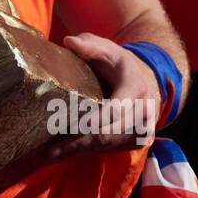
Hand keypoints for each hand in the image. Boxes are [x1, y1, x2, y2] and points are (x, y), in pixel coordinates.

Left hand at [48, 32, 159, 158]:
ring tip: (50, 155)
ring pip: (108, 145)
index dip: (101, 118)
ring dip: (80, 151)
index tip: (82, 125)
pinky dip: (87, 152)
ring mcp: (141, 129)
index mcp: (135, 87)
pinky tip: (64, 154)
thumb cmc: (119, 63)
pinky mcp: (134, 141)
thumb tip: (69, 42)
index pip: (118, 107)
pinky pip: (109, 150)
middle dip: (80, 141)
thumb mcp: (107, 48)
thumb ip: (89, 44)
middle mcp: (142, 112)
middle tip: (50, 149)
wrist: (147, 79)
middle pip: (109, 133)